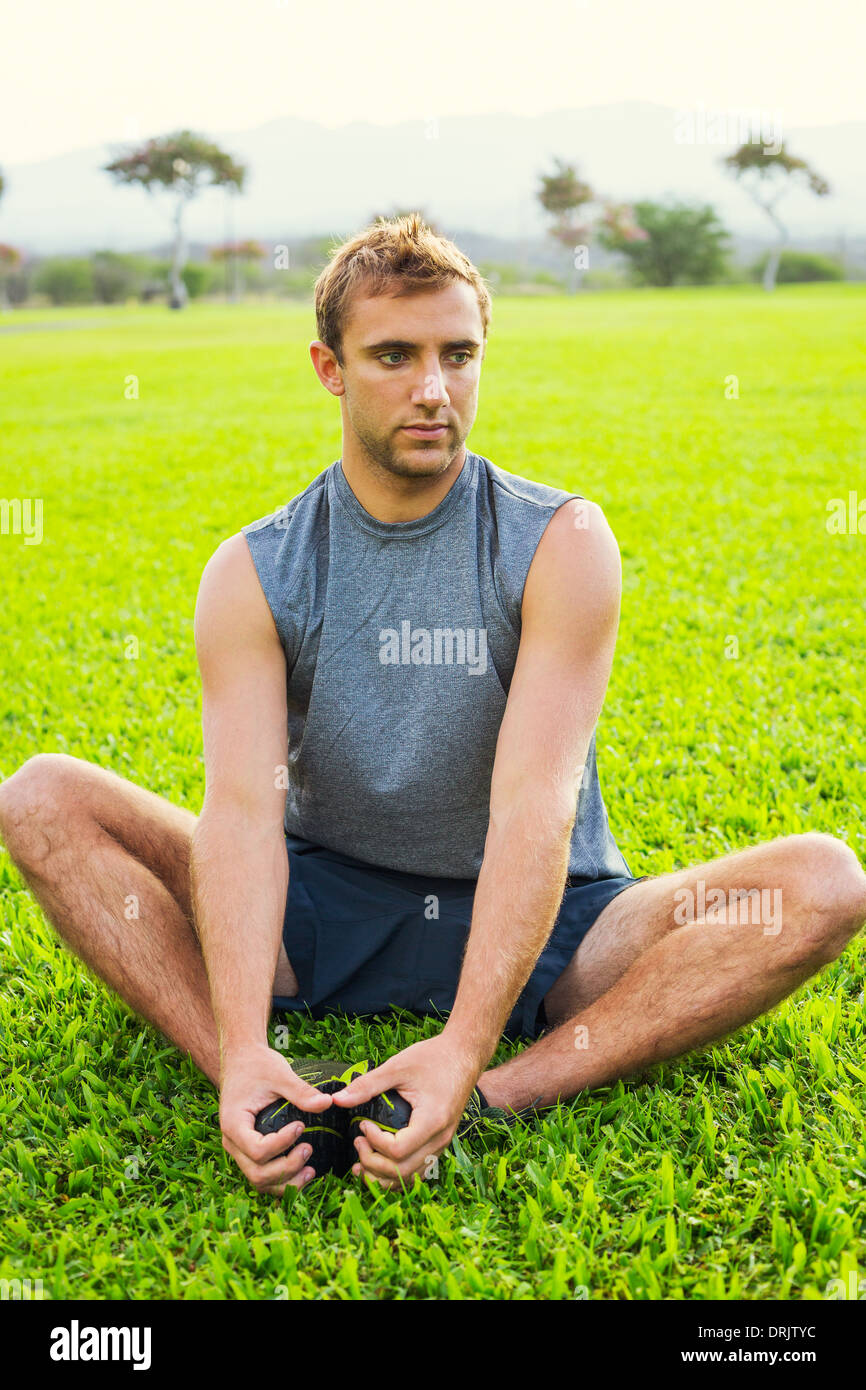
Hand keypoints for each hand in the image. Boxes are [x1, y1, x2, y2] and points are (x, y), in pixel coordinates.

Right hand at [219, 1043, 333, 1194]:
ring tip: (311, 1171)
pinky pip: (262, 1174)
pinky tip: (303, 1173)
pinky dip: (281, 1180)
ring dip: (285, 1182)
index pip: (258, 1150)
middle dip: (287, 1169)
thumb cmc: (257, 1065)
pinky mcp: (248, 1150)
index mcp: (234, 1124)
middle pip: (257, 1173)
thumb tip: (328, 1103)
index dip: (282, 1144)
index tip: (301, 1126)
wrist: (241, 1060)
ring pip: (259, 1181)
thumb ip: (301, 1091)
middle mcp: (232, 1142)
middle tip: (309, 1149)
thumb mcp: (279, 1074)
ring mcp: (239, 1149)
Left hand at [331, 1034, 479, 1190]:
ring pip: (410, 1177)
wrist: (463, 1055)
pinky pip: (418, 1170)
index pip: (397, 1150)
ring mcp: (442, 1144)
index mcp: (432, 1120)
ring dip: (382, 1176)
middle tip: (357, 1142)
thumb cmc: (433, 1058)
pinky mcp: (440, 1144)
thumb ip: (368, 1084)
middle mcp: (440, 1138)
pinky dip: (396, 1174)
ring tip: (360, 1162)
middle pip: (402, 1171)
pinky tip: (379, 1164)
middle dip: (372, 1163)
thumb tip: (337, 1099)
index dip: (374, 1142)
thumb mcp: (398, 1066)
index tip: (363, 1124)